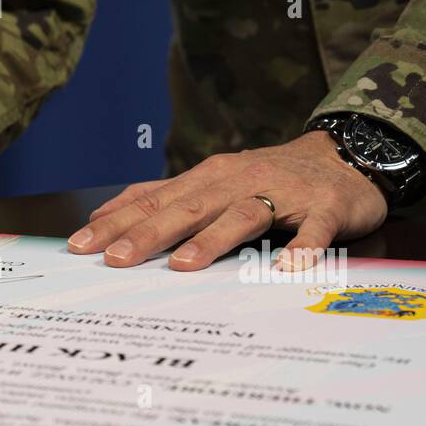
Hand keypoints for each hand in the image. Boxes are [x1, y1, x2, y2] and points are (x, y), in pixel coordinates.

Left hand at [68, 131, 388, 271]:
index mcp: (207, 179)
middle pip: (188, 208)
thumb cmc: (266, 179)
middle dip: (149, 234)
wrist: (346, 156)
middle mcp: (238, 181)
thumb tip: (102, 217)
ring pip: (243, 215)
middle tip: (117, 259)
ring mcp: (282, 193)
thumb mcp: (209, 184)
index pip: (153, 202)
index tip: (79, 247)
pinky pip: (314, 229)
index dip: (115, 223)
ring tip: (184, 266)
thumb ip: (160, 200)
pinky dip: (303, 248)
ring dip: (213, 239)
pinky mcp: (325, 207)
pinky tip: (288, 269)